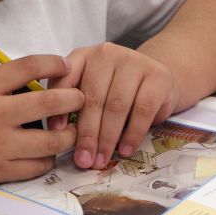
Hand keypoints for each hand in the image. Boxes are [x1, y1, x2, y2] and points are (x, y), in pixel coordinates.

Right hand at [0, 22, 85, 189]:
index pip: (28, 67)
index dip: (54, 62)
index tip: (64, 64)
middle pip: (50, 103)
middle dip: (74, 98)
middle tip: (80, 97)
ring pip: (51, 140)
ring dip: (67, 134)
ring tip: (70, 129)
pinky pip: (36, 166)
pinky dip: (48, 159)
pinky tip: (46, 152)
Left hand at [47, 42, 179, 169]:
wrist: (158, 80)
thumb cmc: (117, 91)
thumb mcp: (92, 92)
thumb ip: (75, 106)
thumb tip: (59, 134)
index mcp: (83, 56)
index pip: (65, 79)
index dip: (60, 107)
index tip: (57, 132)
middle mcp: (107, 53)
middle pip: (93, 98)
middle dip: (87, 134)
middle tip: (83, 160)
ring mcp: (134, 61)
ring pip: (117, 105)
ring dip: (108, 138)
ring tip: (101, 160)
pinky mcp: (158, 75)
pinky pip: (143, 110)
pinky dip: (133, 134)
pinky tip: (126, 150)